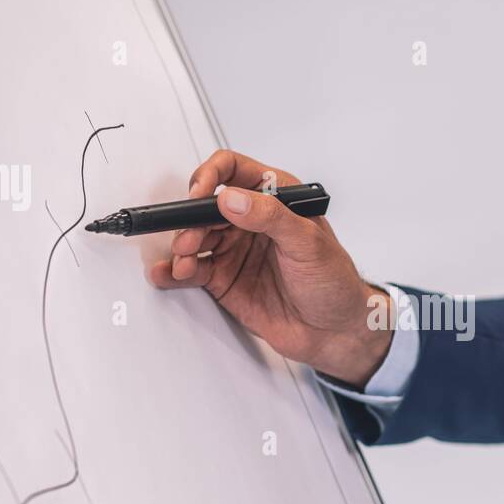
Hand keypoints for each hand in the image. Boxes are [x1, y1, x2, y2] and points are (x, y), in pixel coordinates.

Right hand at [147, 150, 393, 387]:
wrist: (335, 332)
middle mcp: (252, 222)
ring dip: (182, 246)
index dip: (211, 176)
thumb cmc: (335, 284)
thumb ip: (270, 217)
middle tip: (189, 239)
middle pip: (206, 206)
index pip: (233, 170)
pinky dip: (175, 271)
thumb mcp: (308, 244)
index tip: (200, 194)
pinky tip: (168, 273)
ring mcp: (236, 250)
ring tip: (184, 261)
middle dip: (190, 220)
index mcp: (275, 200)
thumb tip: (232, 199)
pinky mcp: (225, 279)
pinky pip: (193, 269)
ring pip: (196, 237)